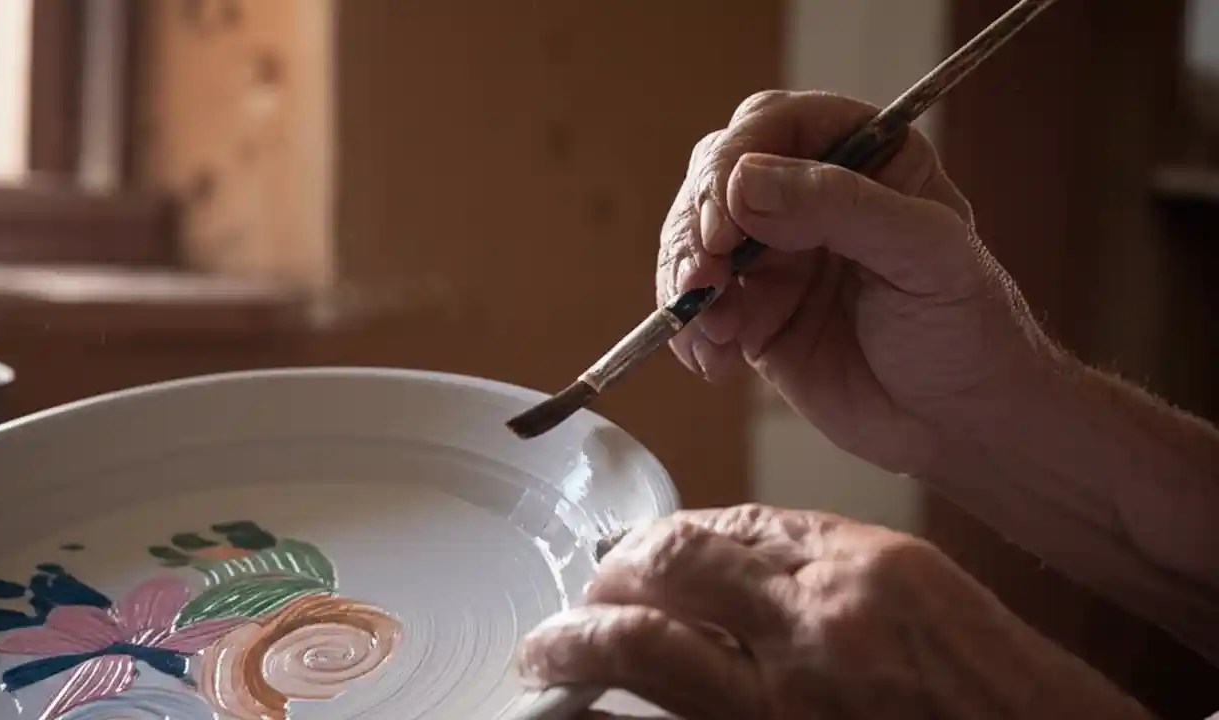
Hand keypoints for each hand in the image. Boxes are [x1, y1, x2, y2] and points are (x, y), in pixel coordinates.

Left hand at [519, 505, 1149, 719]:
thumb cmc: (1004, 696)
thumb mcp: (925, 601)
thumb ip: (830, 576)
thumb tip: (735, 571)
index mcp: (865, 567)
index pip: (734, 525)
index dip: (669, 536)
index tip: (643, 550)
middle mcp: (818, 623)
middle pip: (675, 567)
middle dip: (615, 574)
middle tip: (586, 590)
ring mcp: (788, 700)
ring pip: (645, 646)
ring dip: (580, 640)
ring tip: (548, 649)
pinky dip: (617, 711)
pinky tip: (587, 710)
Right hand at [659, 91, 1053, 474]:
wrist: (962, 425)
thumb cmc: (967, 329)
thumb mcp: (922, 253)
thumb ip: (838, 207)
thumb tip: (742, 181)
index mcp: (862, 157)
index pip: (773, 124)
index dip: (734, 160)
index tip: (724, 219)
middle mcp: (809, 197)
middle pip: (716, 177)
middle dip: (696, 228)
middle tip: (700, 279)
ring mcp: (775, 255)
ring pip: (694, 242)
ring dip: (685, 283)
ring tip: (713, 334)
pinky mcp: (753, 313)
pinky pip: (698, 306)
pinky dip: (691, 332)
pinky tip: (715, 361)